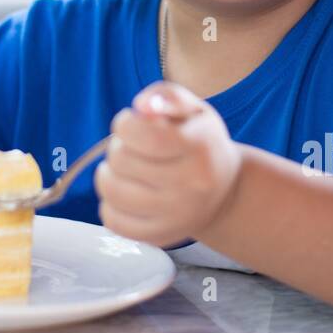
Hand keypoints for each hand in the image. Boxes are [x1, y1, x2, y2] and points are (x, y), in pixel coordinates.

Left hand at [94, 80, 242, 246]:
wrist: (225, 190)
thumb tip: (141, 106)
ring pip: (113, 192)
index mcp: (200, 146)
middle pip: (122, 162)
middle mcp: (192, 185)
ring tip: (121, 168)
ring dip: (107, 174)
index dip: (124, 124)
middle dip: (118, 147)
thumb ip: (166, 96)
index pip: (145, 136)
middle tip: (132, 148)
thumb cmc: (200, 141)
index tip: (129, 123)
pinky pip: (115, 222)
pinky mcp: (162, 236)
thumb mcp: (192, 109)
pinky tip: (124, 193)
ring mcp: (177, 215)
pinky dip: (110, 205)